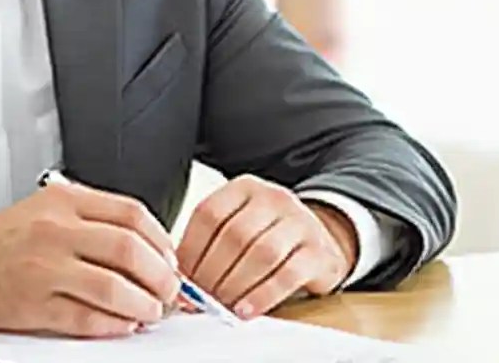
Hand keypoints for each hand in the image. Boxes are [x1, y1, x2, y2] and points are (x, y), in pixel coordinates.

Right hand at [0, 183, 180, 337]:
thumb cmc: (11, 240)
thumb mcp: (53, 208)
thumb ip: (99, 219)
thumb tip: (153, 249)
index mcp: (65, 201)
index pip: (132, 214)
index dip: (161, 240)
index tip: (171, 258)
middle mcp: (55, 230)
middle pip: (127, 250)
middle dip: (159, 275)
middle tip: (171, 289)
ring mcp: (43, 267)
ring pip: (111, 287)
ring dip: (142, 303)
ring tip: (153, 310)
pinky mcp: (32, 304)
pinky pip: (84, 317)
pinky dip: (113, 323)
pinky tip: (125, 324)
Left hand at [176, 175, 357, 319]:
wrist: (319, 242)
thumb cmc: (267, 239)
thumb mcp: (237, 229)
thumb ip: (208, 249)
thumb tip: (178, 284)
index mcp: (245, 188)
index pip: (209, 214)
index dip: (190, 251)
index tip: (181, 280)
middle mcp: (275, 198)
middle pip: (235, 235)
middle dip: (211, 274)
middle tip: (200, 299)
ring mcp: (301, 222)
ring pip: (262, 253)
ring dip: (235, 286)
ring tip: (221, 306)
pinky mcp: (319, 252)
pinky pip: (288, 274)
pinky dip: (262, 295)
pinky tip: (246, 310)